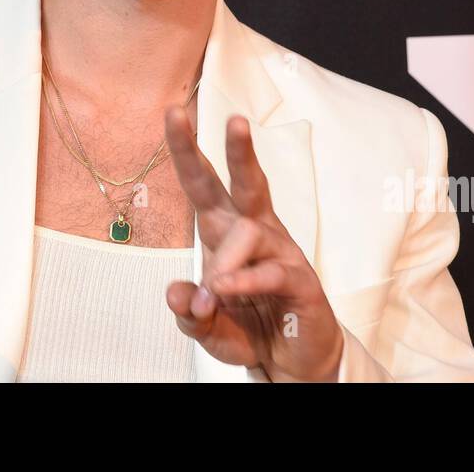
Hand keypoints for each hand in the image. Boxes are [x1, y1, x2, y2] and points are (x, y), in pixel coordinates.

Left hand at [163, 107, 344, 380]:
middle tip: (234, 118)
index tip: (174, 113)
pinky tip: (229, 288)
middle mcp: (253, 231)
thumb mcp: (205, 327)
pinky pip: (271, 270)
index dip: (187, 150)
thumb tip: (178, 294)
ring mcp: (280, 252)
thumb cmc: (248, 328)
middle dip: (237, 150)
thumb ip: (188, 311)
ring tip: (214, 291)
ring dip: (225, 261)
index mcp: (223, 230)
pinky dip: (246, 279)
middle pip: (246, 182)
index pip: (202, 183)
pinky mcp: (300, 279)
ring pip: (250, 233)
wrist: (291, 360)